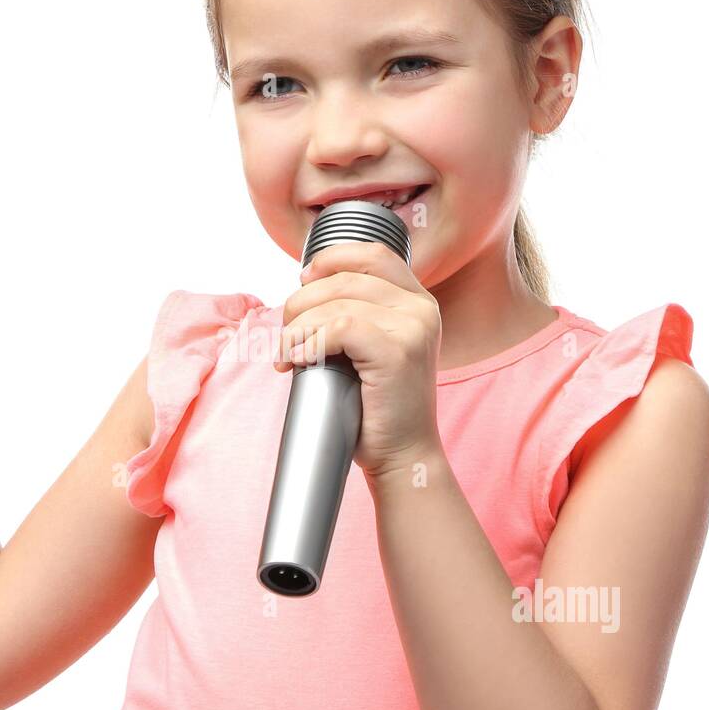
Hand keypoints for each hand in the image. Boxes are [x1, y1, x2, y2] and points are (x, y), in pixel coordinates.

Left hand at [273, 240, 443, 479]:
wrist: (404, 455)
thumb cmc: (379, 407)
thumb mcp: (373, 349)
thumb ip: (357, 316)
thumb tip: (305, 290)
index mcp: (418, 302)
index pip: (372, 254)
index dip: (331, 260)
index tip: (303, 281)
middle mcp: (421, 309)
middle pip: (345, 278)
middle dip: (301, 303)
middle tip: (287, 334)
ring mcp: (413, 328)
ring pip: (336, 304)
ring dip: (298, 327)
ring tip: (288, 354)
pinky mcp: (397, 352)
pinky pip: (339, 328)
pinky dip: (310, 342)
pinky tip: (299, 361)